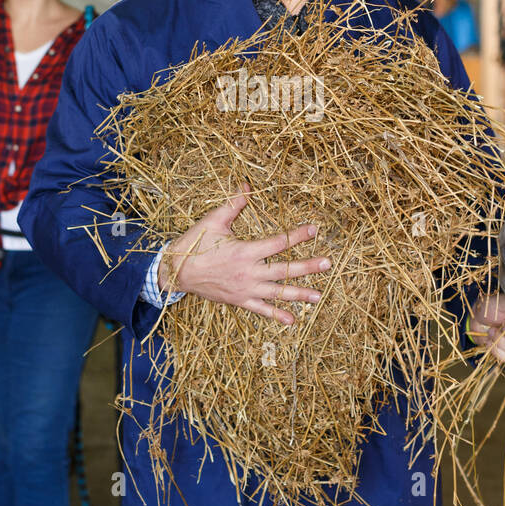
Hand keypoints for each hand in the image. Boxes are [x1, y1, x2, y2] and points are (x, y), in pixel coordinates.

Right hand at [160, 181, 330, 324]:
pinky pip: (261, 310)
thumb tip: (247, 186)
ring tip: (319, 296)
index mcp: (245, 251)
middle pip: (284, 270)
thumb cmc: (194, 243)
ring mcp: (245, 289)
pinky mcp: (239, 300)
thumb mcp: (213, 221)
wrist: (176, 271)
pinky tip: (293, 320)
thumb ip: (233, 205)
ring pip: (277, 293)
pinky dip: (276, 315)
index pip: (278, 242)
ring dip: (299, 294)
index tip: (314, 229)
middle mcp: (249, 272)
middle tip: (327, 264)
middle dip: (307, 267)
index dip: (297, 235)